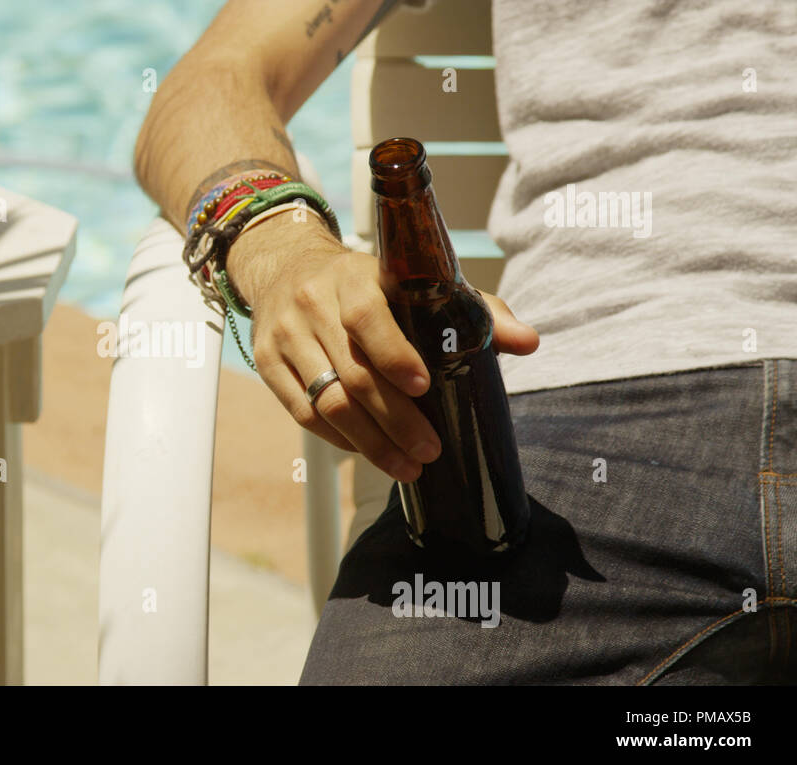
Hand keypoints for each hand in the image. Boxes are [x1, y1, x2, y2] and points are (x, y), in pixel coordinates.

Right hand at [226, 217, 538, 481]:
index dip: (394, 353)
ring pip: (327, 400)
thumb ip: (474, 309)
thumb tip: (528, 342)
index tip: (423, 385)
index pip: (367, 316)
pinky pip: (303, 412)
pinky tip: (365, 451)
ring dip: (369, 442)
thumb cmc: (363, 281)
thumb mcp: (412, 281)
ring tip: (406, 467)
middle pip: (353, 373)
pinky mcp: (268, 362)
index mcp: (355, 277)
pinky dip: (338, 438)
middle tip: (429, 451)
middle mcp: (313, 304)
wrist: (285, 265)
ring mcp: (286, 335)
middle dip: (395, 420)